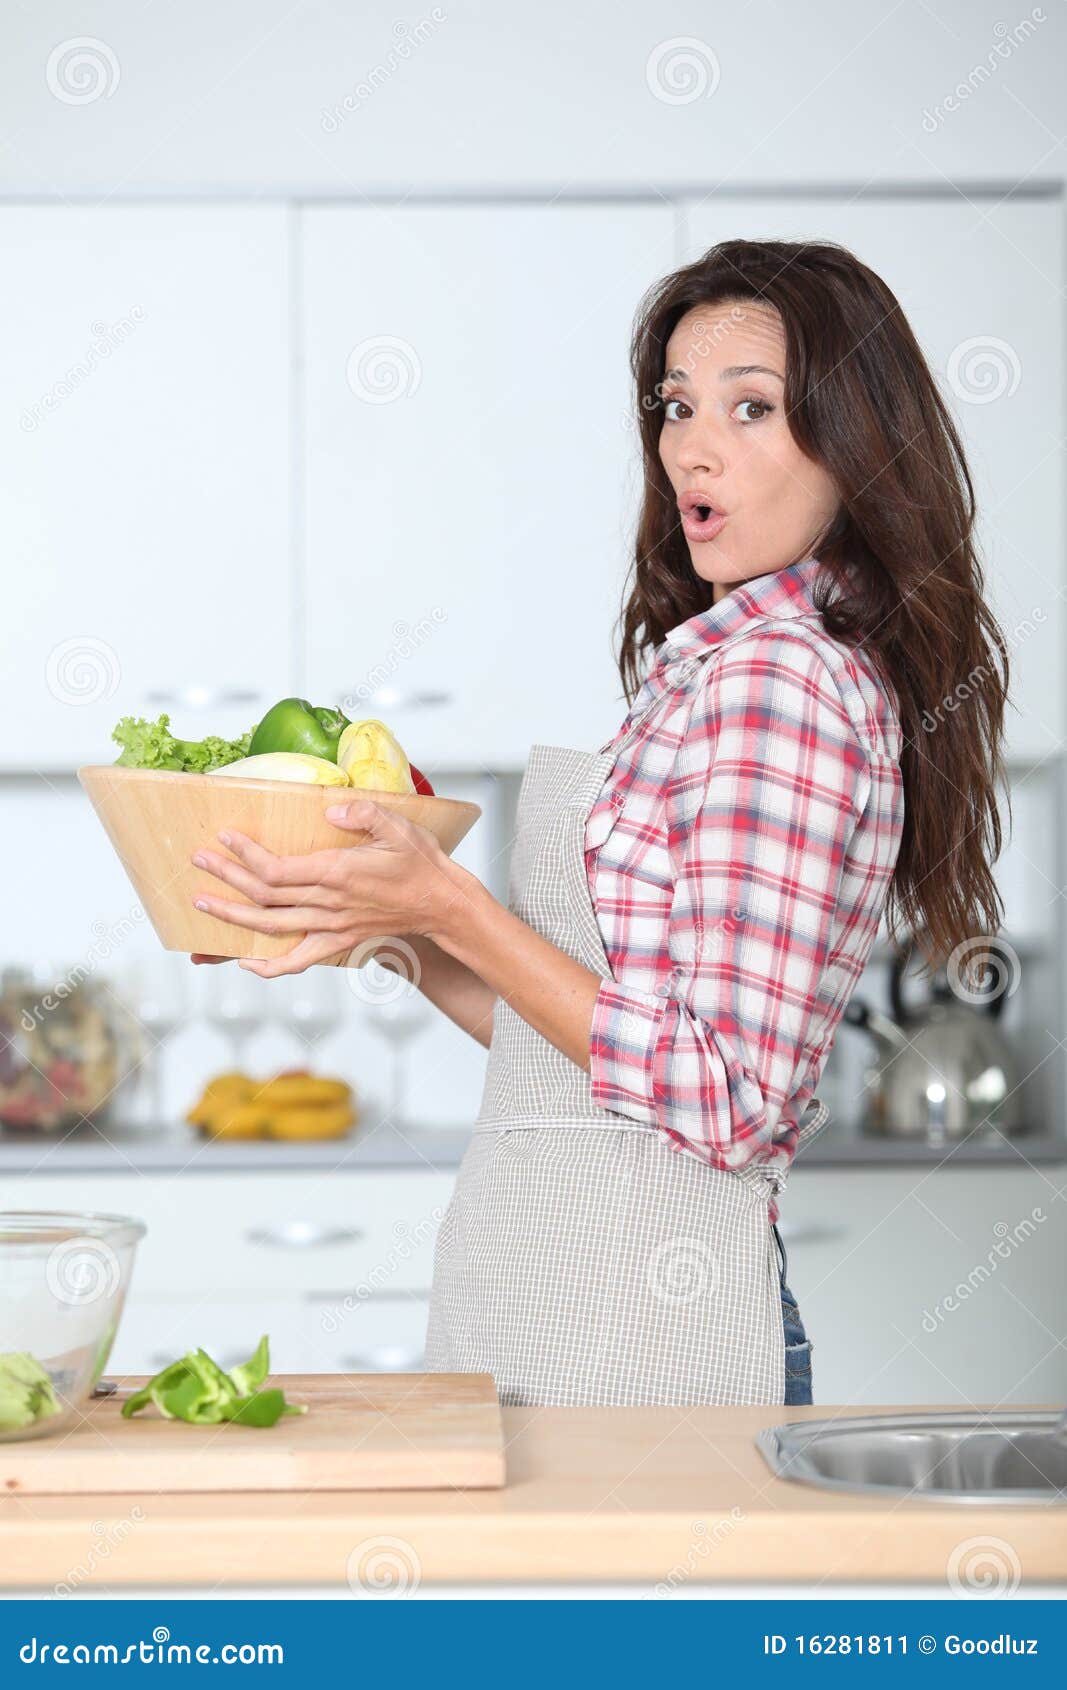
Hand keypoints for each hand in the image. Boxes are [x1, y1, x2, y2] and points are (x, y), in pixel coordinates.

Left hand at [188, 797, 466, 978]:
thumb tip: (331, 809)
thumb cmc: (421, 864)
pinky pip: (297, 961)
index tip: (223, 838)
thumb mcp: (399, 827)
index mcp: (338, 873)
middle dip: (227, 878)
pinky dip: (269, 967)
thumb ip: (364, 814)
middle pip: (265, 896)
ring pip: (271, 927)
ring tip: (202, 903)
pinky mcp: (338, 941)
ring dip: (233, 917)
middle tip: (198, 862)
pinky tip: (245, 963)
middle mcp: (329, 904)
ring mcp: (331, 926)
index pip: (278, 869)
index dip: (246, 856)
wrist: (442, 906)